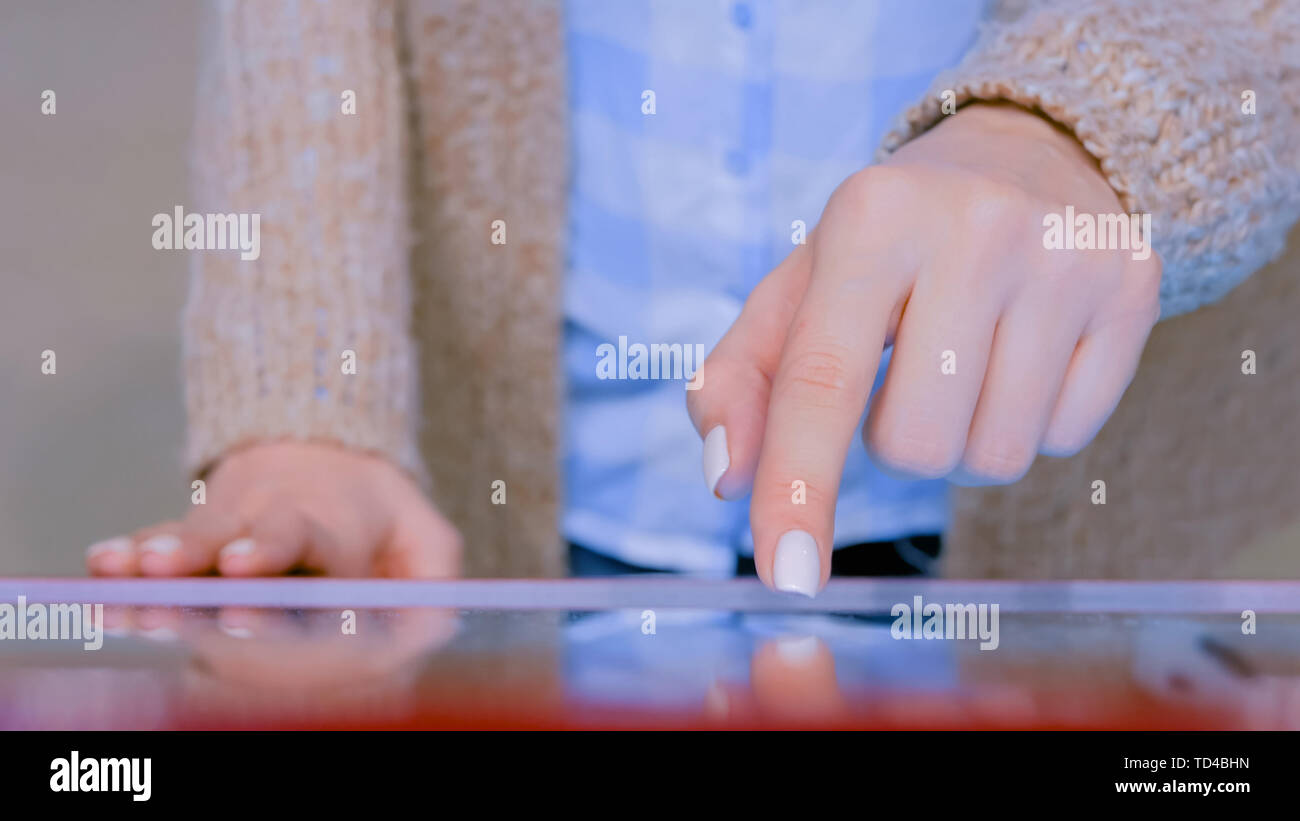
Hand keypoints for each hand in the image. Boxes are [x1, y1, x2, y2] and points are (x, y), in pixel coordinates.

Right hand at [86, 440, 460, 577]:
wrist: (319, 456)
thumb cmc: (378, 522)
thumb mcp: (425, 539)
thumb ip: (433, 577)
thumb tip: (430, 623)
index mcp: (331, 526)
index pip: (305, 541)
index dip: (273, 552)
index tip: (244, 566)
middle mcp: (272, 525)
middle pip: (237, 543)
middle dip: (205, 558)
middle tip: (172, 574)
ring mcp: (227, 531)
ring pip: (191, 542)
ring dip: (159, 558)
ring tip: (126, 572)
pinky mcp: (193, 541)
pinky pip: (158, 543)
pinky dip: (128, 554)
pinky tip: (100, 566)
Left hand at [689, 102, 1160, 594]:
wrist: (1028, 156)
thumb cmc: (891, 242)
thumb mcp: (801, 284)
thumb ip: (743, 376)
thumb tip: (725, 479)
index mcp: (871, 216)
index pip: (822, 382)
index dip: (798, 488)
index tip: (786, 576)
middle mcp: (976, 228)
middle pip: (914, 445)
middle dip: (894, 441)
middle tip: (908, 373)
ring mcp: (1066, 257)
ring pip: (994, 457)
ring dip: (961, 441)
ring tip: (964, 362)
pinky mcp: (1134, 288)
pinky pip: (1065, 440)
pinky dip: (1028, 424)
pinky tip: (1023, 357)